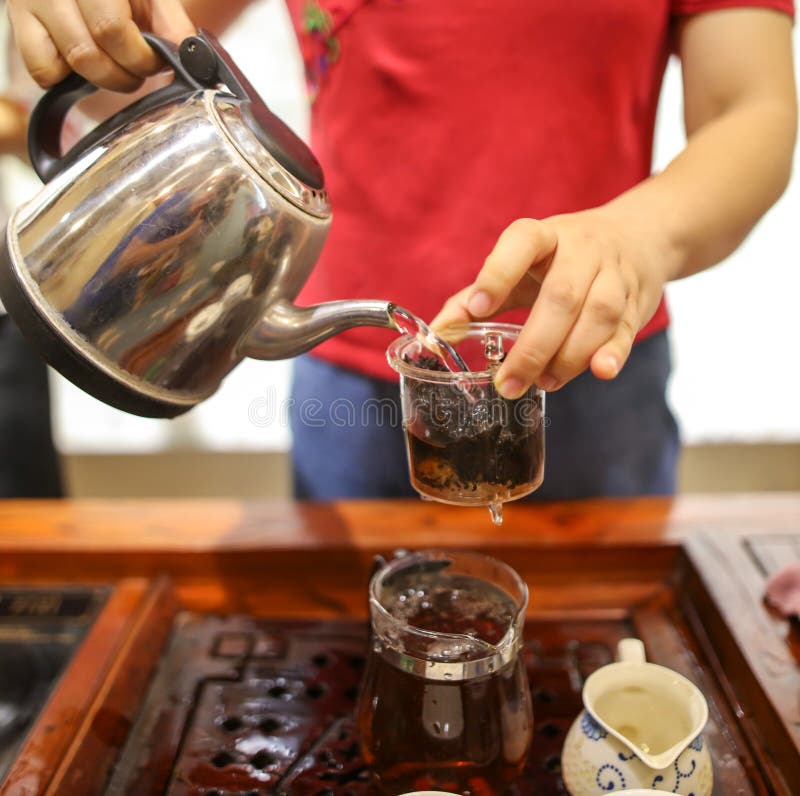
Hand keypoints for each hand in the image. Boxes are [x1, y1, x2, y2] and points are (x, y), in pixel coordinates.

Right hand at [7, 0, 195, 91]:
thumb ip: (170, 19)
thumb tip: (190, 53)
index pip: (112, 30)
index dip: (141, 58)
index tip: (156, 61)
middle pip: (88, 54)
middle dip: (124, 74)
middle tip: (138, 69)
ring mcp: (31, 2)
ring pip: (65, 64)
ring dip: (101, 79)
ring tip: (116, 66)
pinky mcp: (17, 20)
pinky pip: (40, 68)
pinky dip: (64, 76)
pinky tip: (80, 61)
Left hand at [431, 207, 674, 397]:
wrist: (638, 236)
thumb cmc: (560, 258)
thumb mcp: (518, 266)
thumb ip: (475, 297)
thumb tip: (435, 334)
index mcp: (543, 235)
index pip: (520, 244)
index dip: (497, 274)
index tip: (476, 308)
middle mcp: (582, 249)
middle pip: (561, 296)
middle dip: (533, 346)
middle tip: (509, 383)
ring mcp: (615, 273)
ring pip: (598, 313)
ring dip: (569, 355)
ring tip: (544, 382)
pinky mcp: (639, 300)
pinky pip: (628, 328)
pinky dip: (614, 352)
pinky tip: (600, 371)